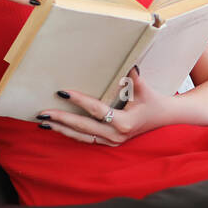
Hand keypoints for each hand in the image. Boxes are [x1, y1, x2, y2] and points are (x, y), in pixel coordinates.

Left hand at [36, 65, 175, 145]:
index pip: (97, 110)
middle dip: (61, 119)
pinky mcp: (110, 143)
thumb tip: (128, 64)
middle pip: (83, 127)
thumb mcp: (145, 90)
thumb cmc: (154, 102)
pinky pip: (87, 139)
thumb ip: (134, 78)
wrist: (165, 118)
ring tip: (44, 123)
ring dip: (62, 129)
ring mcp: (113, 142)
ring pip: (82, 137)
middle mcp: (116, 135)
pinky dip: (71, 134)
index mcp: (125, 123)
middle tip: (42, 113)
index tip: (62, 92)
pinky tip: (58, 128)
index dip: (79, 101)